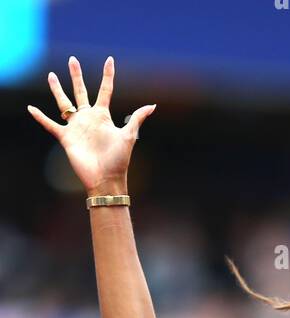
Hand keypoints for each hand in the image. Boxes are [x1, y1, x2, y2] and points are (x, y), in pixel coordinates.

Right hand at [27, 56, 154, 193]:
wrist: (105, 180)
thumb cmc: (119, 160)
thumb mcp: (129, 136)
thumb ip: (137, 119)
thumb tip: (152, 105)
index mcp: (103, 116)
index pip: (105, 90)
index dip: (108, 75)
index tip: (110, 60)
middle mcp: (88, 118)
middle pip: (80, 91)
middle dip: (76, 76)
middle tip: (72, 59)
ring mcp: (76, 127)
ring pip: (64, 103)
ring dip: (57, 89)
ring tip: (51, 75)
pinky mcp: (66, 138)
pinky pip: (50, 125)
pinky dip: (40, 117)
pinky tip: (31, 109)